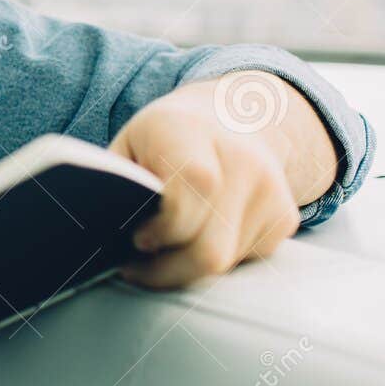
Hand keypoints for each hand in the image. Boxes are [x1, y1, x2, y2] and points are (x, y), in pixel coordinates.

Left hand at [110, 71, 332, 289]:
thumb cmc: (163, 139)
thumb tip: (99, 232)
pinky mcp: (285, 217)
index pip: (194, 184)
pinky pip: (244, 260)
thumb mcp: (129, 144)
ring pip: (224, 261)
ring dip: (187, 267)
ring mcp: (270, 188)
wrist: (232, 117)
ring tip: (164, 249)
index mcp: (189, 130)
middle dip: (167, 268)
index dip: (165, 225)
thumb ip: (115, 183)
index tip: (137, 239)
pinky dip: (216, 258)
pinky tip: (201, 234)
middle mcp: (241, 156)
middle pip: (209, 246)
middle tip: (136, 267)